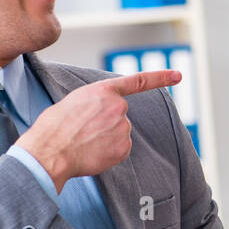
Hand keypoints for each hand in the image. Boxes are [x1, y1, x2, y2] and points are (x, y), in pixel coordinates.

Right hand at [15, 70, 180, 191]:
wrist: (50, 151)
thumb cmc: (53, 127)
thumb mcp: (73, 102)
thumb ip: (94, 103)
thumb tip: (99, 116)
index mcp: (103, 90)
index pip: (138, 81)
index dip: (160, 77)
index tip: (178, 75)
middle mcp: (119, 106)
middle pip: (120, 116)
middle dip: (106, 124)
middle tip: (82, 132)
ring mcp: (123, 127)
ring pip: (119, 134)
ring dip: (106, 140)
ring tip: (83, 142)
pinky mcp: (124, 148)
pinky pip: (120, 150)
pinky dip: (108, 154)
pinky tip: (91, 153)